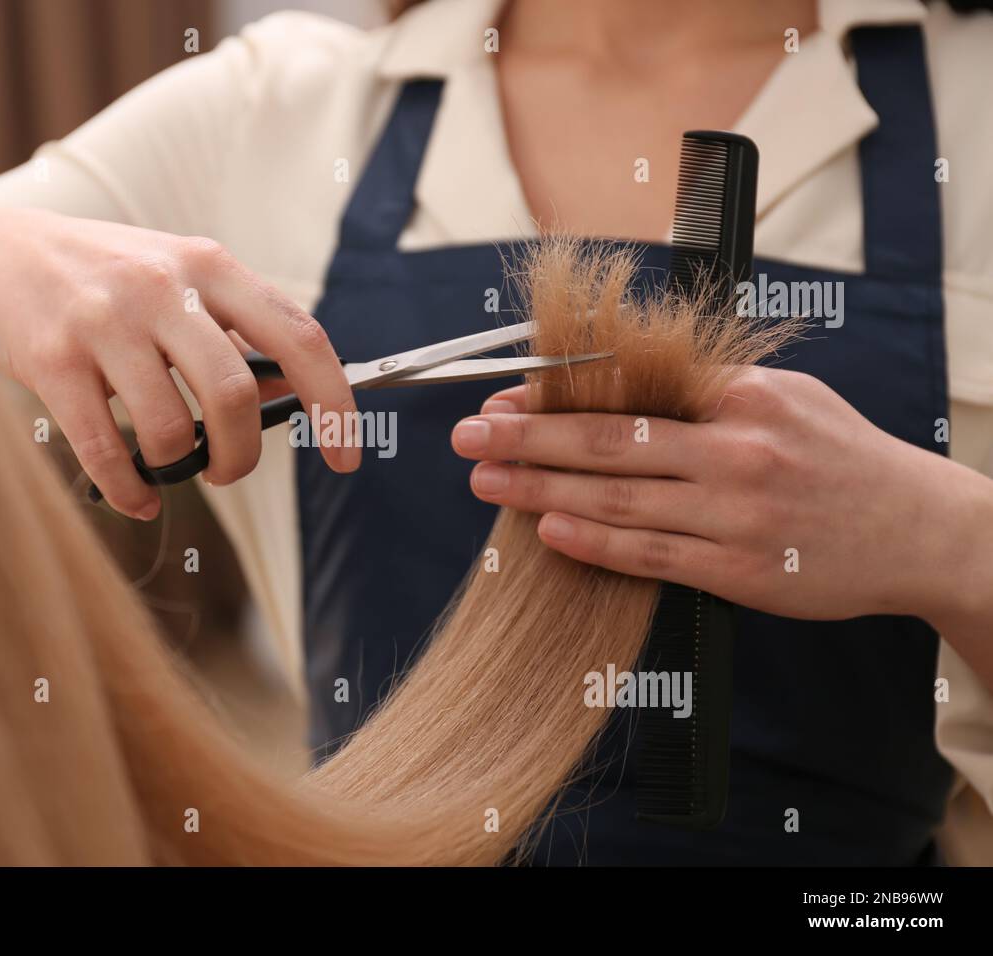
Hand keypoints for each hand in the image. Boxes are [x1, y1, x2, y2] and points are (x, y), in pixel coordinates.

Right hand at [0, 208, 356, 517]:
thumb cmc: (102, 277)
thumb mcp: (177, 282)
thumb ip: (231, 333)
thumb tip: (286, 398)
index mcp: (208, 266)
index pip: (298, 336)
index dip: (334, 402)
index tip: (347, 454)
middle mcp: (162, 287)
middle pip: (233, 395)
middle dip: (241, 454)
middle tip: (229, 471)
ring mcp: (104, 322)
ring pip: (169, 429)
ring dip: (178, 469)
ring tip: (169, 468)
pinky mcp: (53, 360)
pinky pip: (107, 450)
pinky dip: (130, 491)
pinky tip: (136, 497)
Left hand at [452, 366, 991, 629]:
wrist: (917, 530)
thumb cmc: (841, 457)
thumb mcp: (785, 396)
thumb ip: (705, 393)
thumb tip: (614, 388)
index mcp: (741, 399)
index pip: (630, 395)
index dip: (555, 400)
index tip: (501, 401)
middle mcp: (736, 452)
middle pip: (610, 444)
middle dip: (527, 440)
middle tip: (466, 437)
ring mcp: (736, 515)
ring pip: (619, 502)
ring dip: (542, 492)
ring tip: (486, 483)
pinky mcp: (739, 571)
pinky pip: (651, 556)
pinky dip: (594, 544)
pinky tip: (546, 532)